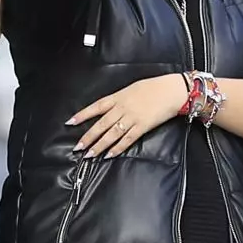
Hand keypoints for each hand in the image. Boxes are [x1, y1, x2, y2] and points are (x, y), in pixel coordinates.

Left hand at [68, 73, 187, 157]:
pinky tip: (110, 155)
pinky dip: (118, 148)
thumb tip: (110, 107)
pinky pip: (127, 139)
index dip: (82, 115)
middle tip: (78, 147)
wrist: (171, 90)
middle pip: (101, 125)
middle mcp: (122, 108)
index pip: (96, 107)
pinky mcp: (142, 126)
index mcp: (118, 97)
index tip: (71, 122)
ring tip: (90, 155)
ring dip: (99, 146)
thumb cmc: (154, 87)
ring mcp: (132, 118)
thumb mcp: (132, 89)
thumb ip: (120, 99)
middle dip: (88, 137)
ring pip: (111, 134)